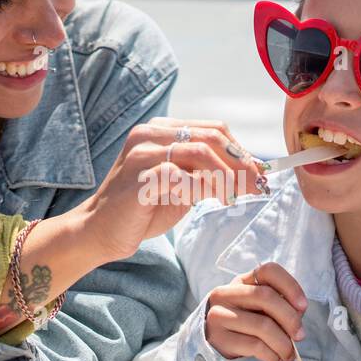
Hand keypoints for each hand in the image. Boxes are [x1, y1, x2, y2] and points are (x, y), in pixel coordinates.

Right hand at [78, 118, 262, 262]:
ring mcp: (143, 153)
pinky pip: (182, 177)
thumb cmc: (142, 209)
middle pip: (211, 137)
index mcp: (161, 130)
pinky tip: (214, 200)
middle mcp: (150, 134)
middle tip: (258, 185)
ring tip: (239, 195)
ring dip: (228, 176)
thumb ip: (207, 174)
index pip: (214, 129)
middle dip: (241, 163)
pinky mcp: (139, 177)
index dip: (241, 151)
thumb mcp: (182, 186)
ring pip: (200, 153)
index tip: (259, 173)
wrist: (101, 231)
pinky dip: (204, 188)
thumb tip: (249, 172)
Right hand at [205, 261, 307, 360]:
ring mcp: (219, 315)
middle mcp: (226, 293)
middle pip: (265, 296)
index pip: (268, 271)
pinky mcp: (218, 338)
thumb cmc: (245, 324)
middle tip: (300, 336)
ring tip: (289, 354)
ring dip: (284, 344)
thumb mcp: (259, 309)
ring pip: (262, 325)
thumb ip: (279, 307)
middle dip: (290, 318)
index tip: (303, 307)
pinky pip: (254, 346)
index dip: (290, 286)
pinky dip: (271, 356)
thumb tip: (297, 319)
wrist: (211, 344)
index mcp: (242, 281)